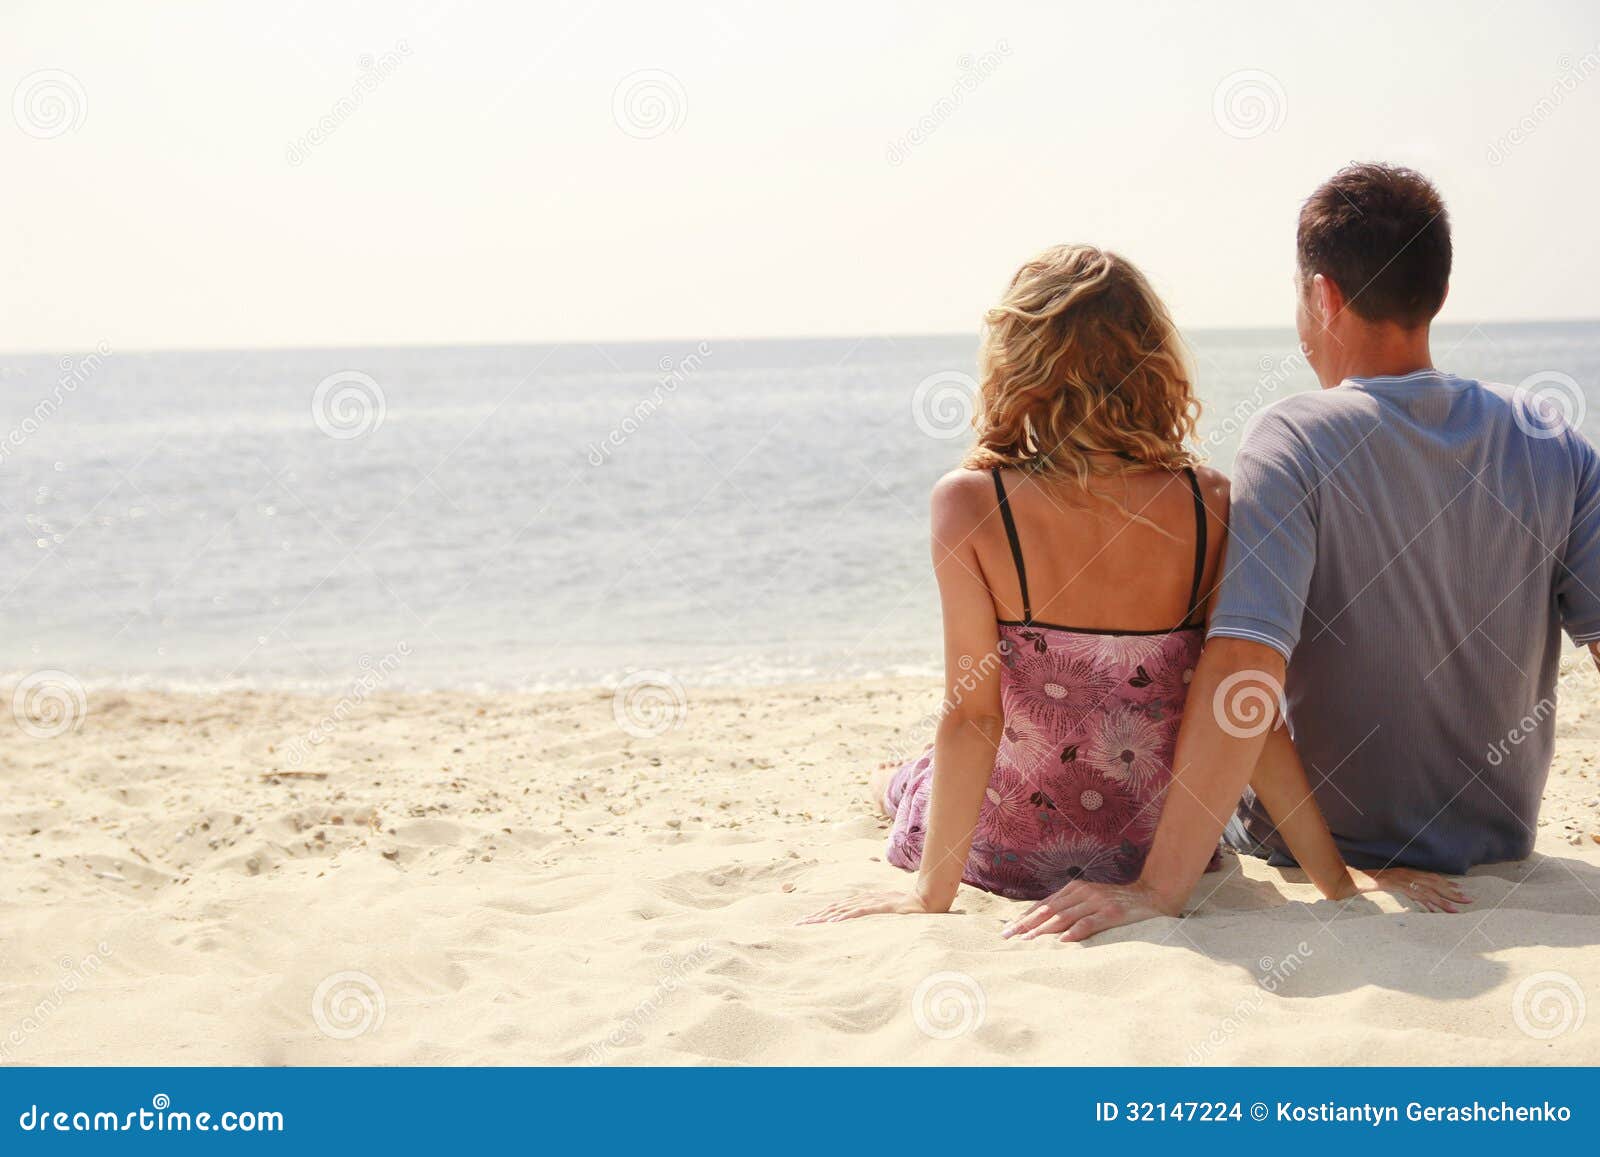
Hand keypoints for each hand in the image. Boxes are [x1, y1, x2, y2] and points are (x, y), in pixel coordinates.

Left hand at [796, 890, 941, 923]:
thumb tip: (860, 926)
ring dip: (824, 917)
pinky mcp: (881, 907)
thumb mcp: (885, 913)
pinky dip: (845, 917)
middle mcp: (863, 900)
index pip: (836, 908)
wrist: (926, 900)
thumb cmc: (906, 909)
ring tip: (808, 924)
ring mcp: (871, 903)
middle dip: (815, 916)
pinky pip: (859, 913)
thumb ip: (873, 917)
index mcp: (862, 901)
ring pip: (842, 910)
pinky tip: (833, 922)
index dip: (819, 914)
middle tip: (797, 925)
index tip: (804, 923)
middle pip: (834, 908)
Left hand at [999, 879, 1175, 942]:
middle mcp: (1083, 892)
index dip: (1025, 916)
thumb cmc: (1117, 902)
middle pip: (1048, 910)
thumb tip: (1042, 923)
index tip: (1008, 928)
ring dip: (1044, 930)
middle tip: (1009, 936)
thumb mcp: (1090, 900)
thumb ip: (1070, 907)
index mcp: (1075, 889)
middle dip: (1026, 924)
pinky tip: (1062, 942)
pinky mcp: (1112, 913)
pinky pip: (1089, 923)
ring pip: (1064, 916)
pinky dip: (1074, 933)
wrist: (1152, 895)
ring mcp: (1097, 902)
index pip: (1044, 904)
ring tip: (1028, 941)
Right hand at [1347, 867, 1469, 912]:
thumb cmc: (1364, 884)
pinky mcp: (1392, 885)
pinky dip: (1425, 902)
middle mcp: (1404, 874)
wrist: (1345, 880)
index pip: (1431, 878)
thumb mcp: (1385, 886)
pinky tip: (1435, 911)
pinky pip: (1412, 894)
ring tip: (1457, 909)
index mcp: (1405, 873)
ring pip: (1426, 889)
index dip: (1447, 885)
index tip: (1461, 892)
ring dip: (1443, 900)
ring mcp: (1398, 879)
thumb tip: (1412, 900)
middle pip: (1434, 883)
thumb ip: (1399, 890)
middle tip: (1469, 900)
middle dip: (1452, 892)